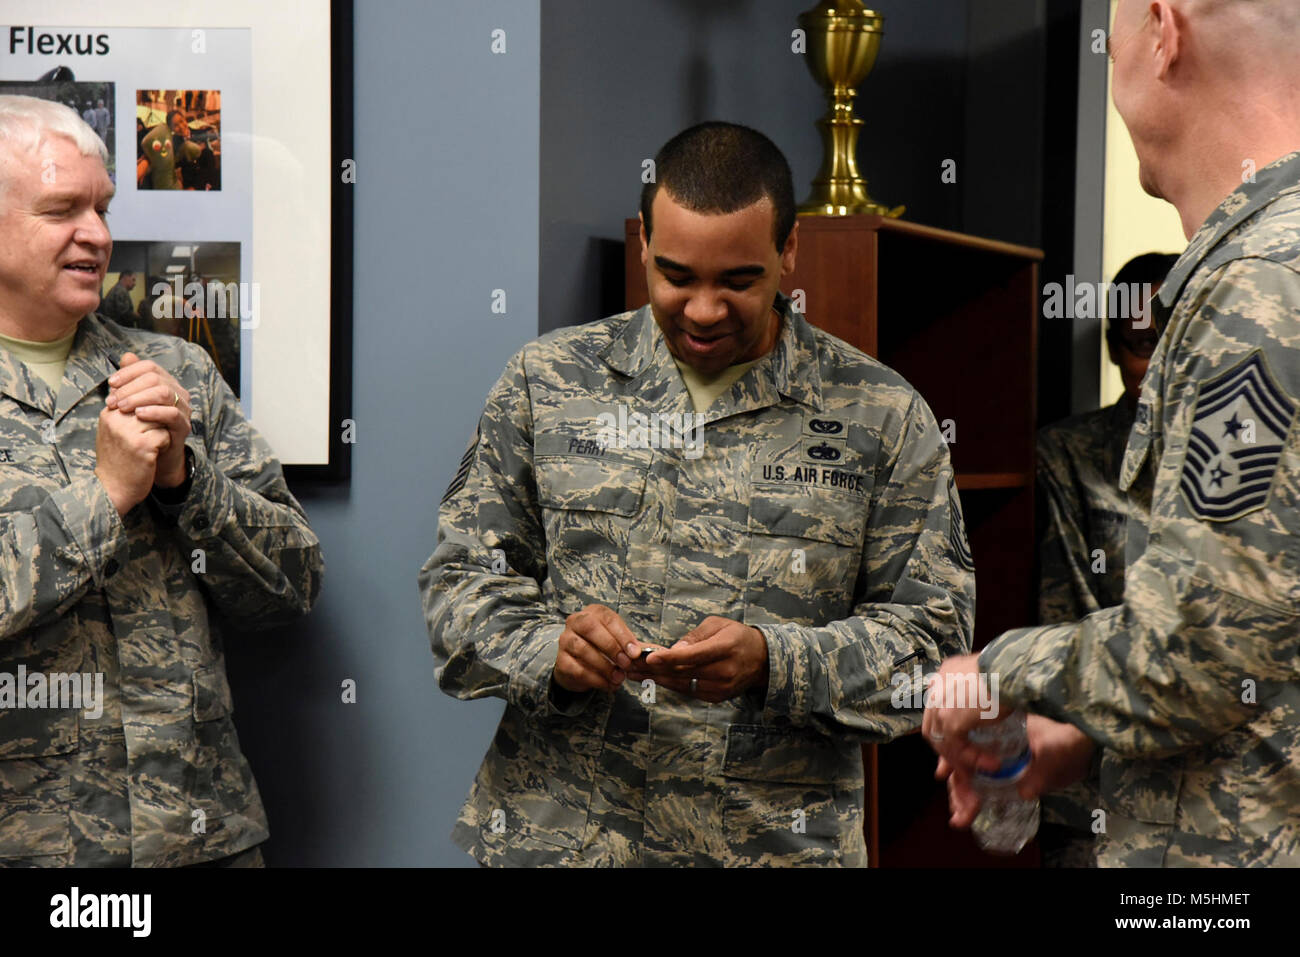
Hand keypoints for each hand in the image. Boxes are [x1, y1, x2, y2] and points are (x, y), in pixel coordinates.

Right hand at [94, 406, 171, 515]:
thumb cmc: (118, 458)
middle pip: (152, 405)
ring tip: (150, 445)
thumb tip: (145, 390)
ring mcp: (128, 432)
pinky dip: (164, 444)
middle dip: (157, 420)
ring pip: (160, 418)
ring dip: (161, 431)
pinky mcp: (142, 445)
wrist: (113, 488)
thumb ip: (126, 411)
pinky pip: (165, 434)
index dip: (150, 411)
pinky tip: (152, 454)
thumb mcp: (115, 430)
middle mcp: (116, 419)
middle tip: (149, 437)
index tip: (145, 426)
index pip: (140, 396)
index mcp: (109, 412)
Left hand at [106, 353, 191, 487]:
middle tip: (112, 401)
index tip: (111, 384)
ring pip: (164, 393)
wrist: (153, 458)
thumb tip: (127, 355)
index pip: (150, 367)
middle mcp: (178, 393)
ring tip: (121, 408)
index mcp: (166, 384)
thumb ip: (130, 381)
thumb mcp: (131, 402)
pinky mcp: (184, 426)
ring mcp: (183, 410)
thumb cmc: (141, 428)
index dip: (129, 372)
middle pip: (155, 378)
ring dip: (139, 398)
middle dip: (130, 387)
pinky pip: (172, 413)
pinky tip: (138, 415)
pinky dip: (154, 412)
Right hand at [552, 604, 639, 693]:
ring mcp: (565, 641)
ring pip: (583, 649)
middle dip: (611, 647)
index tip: (635, 653)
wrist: (578, 665)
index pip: (607, 618)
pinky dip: (595, 679)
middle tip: (626, 664)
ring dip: (604, 666)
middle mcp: (575, 622)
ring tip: (618, 678)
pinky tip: (607, 684)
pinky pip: (577, 669)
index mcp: (593, 613)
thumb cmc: (602, 649)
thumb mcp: (618, 642)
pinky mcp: (561, 661)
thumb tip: (647, 652)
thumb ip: (631, 646)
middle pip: (590, 628)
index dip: (623, 635)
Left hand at [630, 616, 768, 702]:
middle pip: (683, 672)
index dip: (670, 657)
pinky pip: (687, 690)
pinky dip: (668, 684)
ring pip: (681, 684)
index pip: (694, 655)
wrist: (761, 660)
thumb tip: (673, 650)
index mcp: (726, 648)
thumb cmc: (736, 636)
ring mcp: (720, 688)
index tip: (649, 657)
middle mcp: (724, 671)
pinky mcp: (715, 697)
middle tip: (628, 663)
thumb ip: (695, 637)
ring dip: (655, 678)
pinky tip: (651, 679)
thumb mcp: (718, 625)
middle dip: (653, 668)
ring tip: (632, 672)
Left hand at [921, 653, 1008, 773]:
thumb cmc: (1009, 671)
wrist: (1011, 670)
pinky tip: (993, 763)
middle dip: (949, 751)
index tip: (960, 747)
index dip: (947, 731)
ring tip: (986, 768)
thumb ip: (980, 692)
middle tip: (966, 768)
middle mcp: (936, 688)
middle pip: (934, 728)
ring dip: (964, 760)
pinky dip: (973, 759)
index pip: (937, 711)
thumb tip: (980, 713)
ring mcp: (940, 705)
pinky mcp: (950, 720)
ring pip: (944, 741)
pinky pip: (958, 747)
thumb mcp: (990, 681)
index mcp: (944, 676)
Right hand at [935, 714, 1095, 829]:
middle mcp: (988, 740)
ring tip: (960, 819)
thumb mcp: (1055, 752)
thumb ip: (1041, 771)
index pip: (966, 744)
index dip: (960, 766)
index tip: (964, 789)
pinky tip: (964, 812)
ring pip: (966, 773)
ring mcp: (992, 755)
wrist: (1082, 748)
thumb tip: (1024, 792)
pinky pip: (977, 781)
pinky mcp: (1000, 770)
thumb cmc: (1068, 741)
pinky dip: (969, 796)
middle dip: (958, 788)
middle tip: (961, 814)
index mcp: (996, 728)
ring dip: (960, 795)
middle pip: (962, 762)